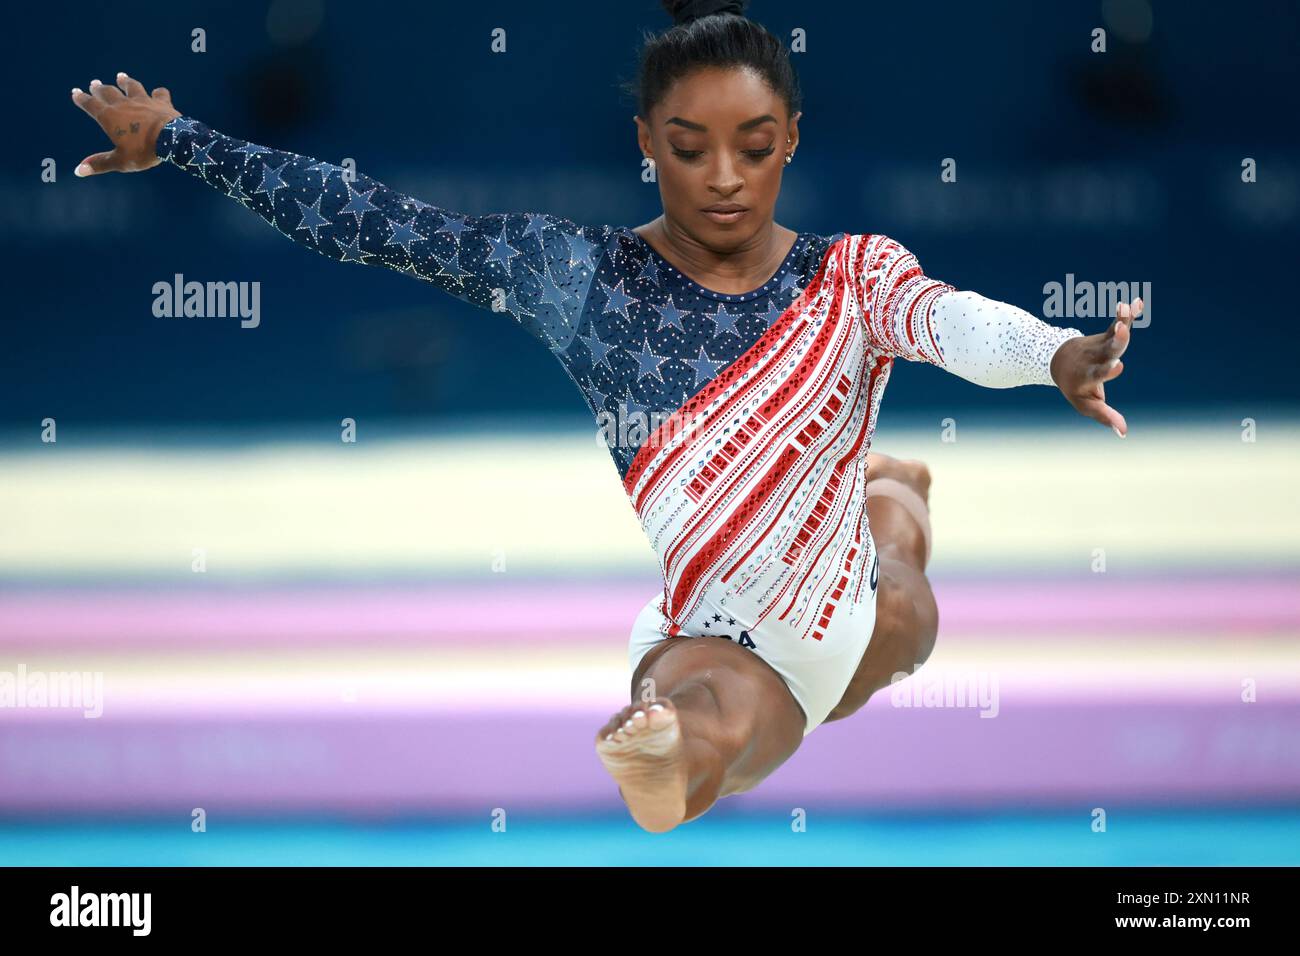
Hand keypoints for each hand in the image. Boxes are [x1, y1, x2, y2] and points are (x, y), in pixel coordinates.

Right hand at [70, 71, 180, 175]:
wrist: (171, 140)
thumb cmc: (143, 151)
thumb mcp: (120, 161)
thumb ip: (100, 163)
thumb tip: (78, 171)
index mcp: (109, 117)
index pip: (91, 105)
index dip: (82, 99)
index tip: (75, 93)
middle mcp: (124, 105)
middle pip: (108, 92)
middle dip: (99, 88)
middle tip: (94, 83)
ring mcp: (143, 101)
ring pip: (131, 87)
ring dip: (125, 81)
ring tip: (120, 76)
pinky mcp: (161, 103)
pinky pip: (160, 94)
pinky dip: (158, 93)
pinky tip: (158, 92)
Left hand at [1049, 297, 1139, 436]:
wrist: (1056, 360)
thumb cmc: (1075, 387)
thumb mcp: (1086, 404)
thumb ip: (1105, 416)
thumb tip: (1124, 433)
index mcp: (1088, 376)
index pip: (1098, 374)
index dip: (1107, 371)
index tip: (1118, 366)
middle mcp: (1093, 358)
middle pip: (1107, 349)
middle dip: (1117, 341)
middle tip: (1122, 329)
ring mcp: (1099, 345)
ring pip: (1112, 333)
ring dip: (1122, 320)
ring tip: (1127, 308)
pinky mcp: (1105, 336)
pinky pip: (1117, 323)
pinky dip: (1127, 313)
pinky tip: (1137, 302)